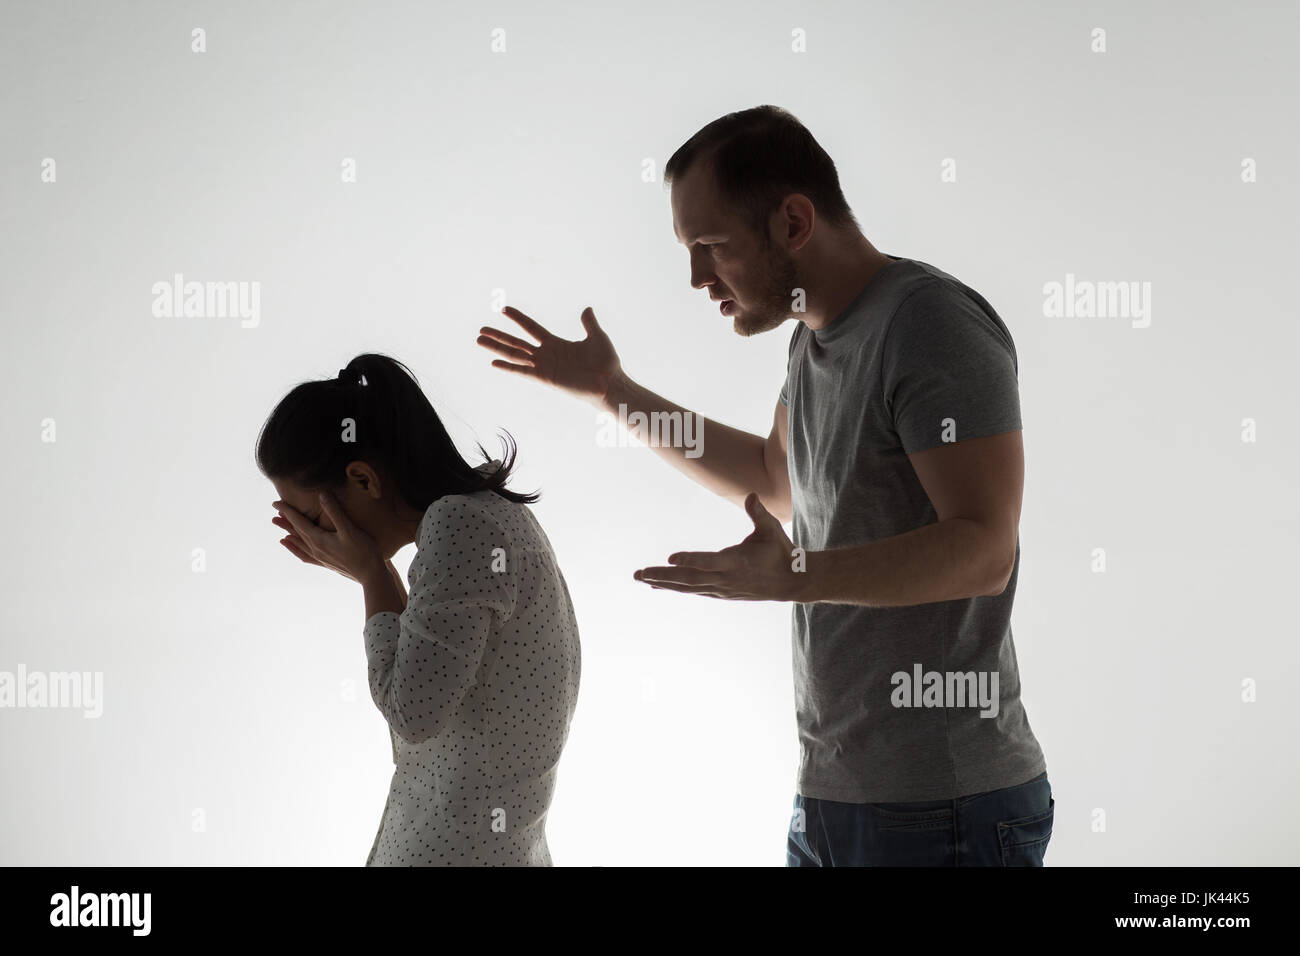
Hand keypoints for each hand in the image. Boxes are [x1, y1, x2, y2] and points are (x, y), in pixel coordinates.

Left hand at [271, 492, 385, 585]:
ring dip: (290, 536)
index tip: (275, 503)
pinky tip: (294, 549)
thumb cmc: (363, 551)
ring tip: (281, 533)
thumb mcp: (349, 529)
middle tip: (275, 514)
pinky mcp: (327, 563)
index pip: (299, 522)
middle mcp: (316, 549)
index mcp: (319, 539)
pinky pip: (306, 556)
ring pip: (300, 544)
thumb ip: (335, 512)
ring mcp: (320, 558)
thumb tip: (322, 495)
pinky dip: (297, 551)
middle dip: (286, 522)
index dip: (287, 511)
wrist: (371, 575)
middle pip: (297, 533)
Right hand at [477, 305, 622, 406]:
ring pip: (514, 354)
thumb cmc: (606, 363)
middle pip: (516, 342)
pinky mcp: (545, 378)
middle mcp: (546, 355)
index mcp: (556, 344)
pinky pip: (523, 371)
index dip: (518, 318)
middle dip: (499, 335)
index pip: (531, 328)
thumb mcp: (597, 337)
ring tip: (479, 340)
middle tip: (481, 329)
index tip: (503, 309)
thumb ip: (589, 324)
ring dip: (496, 347)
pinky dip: (508, 367)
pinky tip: (493, 363)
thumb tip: (587, 309)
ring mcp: (544, 366)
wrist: (610, 383)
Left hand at [633, 493, 807, 601]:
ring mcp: (722, 588)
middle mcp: (726, 578)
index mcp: (737, 562)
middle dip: (663, 576)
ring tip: (642, 578)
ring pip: (688, 586)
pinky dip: (675, 587)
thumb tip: (751, 495)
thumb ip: (758, 513)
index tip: (670, 557)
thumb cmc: (780, 550)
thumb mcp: (772, 529)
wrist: (792, 582)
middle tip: (639, 573)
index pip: (710, 561)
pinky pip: (693, 590)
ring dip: (664, 583)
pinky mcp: (721, 592)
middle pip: (690, 578)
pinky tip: (658, 586)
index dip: (691, 559)